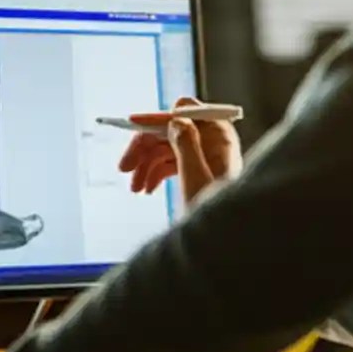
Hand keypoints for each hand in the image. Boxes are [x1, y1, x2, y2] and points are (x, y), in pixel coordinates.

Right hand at [118, 96, 242, 204]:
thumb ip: (186, 144)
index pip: (185, 111)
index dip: (157, 118)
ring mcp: (207, 156)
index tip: (131, 124)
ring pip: (167, 147)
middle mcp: (214, 141)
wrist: (228, 241)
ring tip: (136, 189)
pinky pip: (172, 162)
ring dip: (147, 164)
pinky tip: (147, 190)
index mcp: (219, 135)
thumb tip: (176, 118)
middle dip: (146, 147)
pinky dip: (156, 173)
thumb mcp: (197, 176)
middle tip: (124, 168)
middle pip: (171, 129)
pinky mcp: (201, 171)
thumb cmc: (218, 213)